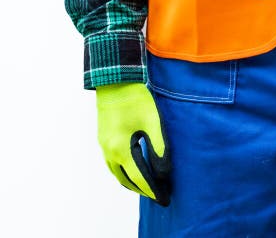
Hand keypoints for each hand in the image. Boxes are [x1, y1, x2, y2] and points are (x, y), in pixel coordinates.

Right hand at [96, 82, 170, 205]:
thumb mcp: (153, 123)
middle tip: (160, 195)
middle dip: (144, 190)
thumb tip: (165, 172)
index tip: (165, 199)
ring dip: (132, 183)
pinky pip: (112, 164)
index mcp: (122, 149)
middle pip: (127, 180)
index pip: (141, 178)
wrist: (114, 82)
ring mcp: (104, 146)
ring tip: (149, 187)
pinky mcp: (103, 140)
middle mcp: (110, 152)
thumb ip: (160, 148)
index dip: (154, 190)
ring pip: (117, 174)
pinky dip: (123, 173)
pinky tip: (134, 170)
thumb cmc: (136, 100)